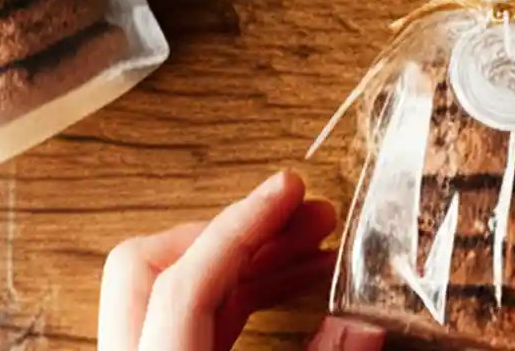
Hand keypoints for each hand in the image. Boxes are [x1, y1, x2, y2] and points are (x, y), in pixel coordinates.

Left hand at [99, 170, 355, 350]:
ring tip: (311, 246)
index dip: (240, 228)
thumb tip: (362, 324)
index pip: (182, 282)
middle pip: (152, 263)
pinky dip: (234, 290)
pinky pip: (183, 313)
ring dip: (245, 258)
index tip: (288, 190)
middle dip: (233, 230)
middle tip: (302, 215)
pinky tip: (286, 282)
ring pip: (171, 283)